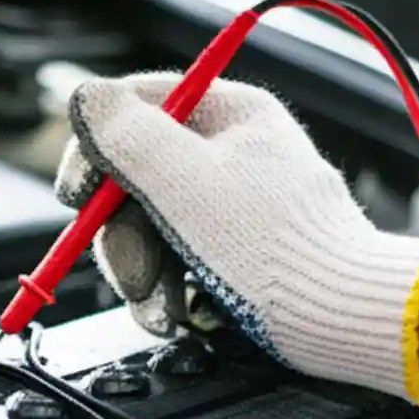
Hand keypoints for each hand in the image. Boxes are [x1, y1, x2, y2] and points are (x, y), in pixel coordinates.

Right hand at [57, 72, 418, 403]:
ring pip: (148, 230)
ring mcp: (231, 207)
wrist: (341, 319)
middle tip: (131, 275)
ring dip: (140, 277)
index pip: (134, 110)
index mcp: (226, 115)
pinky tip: (174, 315)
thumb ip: (126, 138)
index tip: (78, 198)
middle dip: (120, 238)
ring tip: (160, 310)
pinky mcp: (233, 255)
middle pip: (133, 181)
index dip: (94, 153)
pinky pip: (174, 264)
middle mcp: (229, 155)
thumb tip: (86, 99)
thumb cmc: (275, 249)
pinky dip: (165, 294)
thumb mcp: (185, 182)